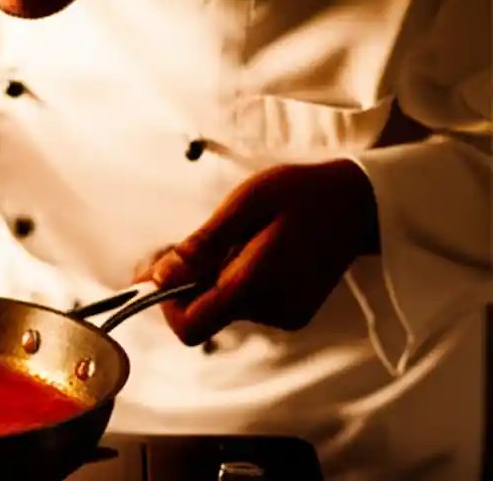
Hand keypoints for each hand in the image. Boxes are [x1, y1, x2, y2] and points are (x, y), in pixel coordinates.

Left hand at [142, 160, 379, 345]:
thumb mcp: (246, 203)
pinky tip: (252, 250)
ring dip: (214, 276)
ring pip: (222, 307)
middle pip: (202, 314)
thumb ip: (203, 243)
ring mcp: (284, 315)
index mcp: (256, 285)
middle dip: (189, 281)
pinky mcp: (291, 312)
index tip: (169, 267)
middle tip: (202, 239)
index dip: (167, 303)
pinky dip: (235, 280)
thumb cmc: (302, 193)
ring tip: (237, 238)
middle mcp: (271, 311)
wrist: (360, 203)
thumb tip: (159, 276)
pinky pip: (244, 303)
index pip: (191, 326)